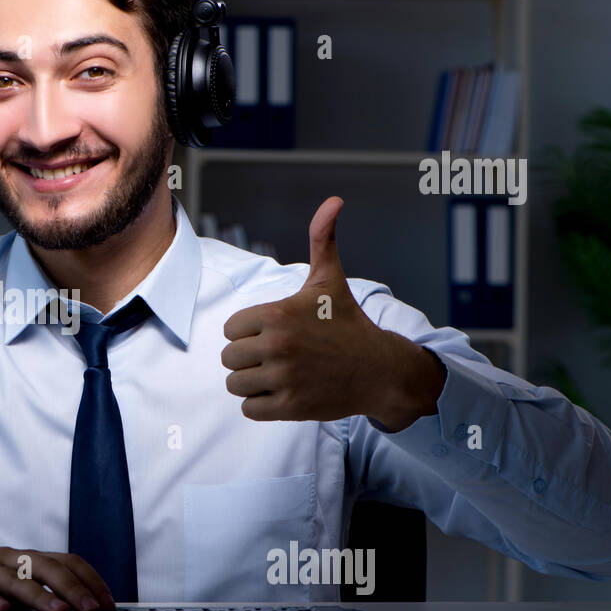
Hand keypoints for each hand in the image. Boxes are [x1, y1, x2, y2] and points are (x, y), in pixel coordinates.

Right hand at [0, 547, 116, 610]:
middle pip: (45, 566)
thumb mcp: (7, 584)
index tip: (108, 602)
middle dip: (73, 588)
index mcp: (23, 558)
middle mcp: (6, 558)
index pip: (64, 561)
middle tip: (92, 609)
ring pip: (14, 578)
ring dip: (38, 596)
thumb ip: (36, 592)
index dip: (89, 580)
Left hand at [221, 196, 395, 421]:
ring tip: (280, 375)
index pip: (231, 329)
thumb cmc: (347, 324)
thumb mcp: (329, 281)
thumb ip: (322, 240)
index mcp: (276, 314)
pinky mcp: (289, 406)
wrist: (380, 370)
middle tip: (278, 356)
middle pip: (230, 358)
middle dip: (249, 359)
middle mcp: (276, 346)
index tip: (276, 333)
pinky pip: (249, 409)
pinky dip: (261, 405)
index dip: (250, 332)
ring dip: (253, 383)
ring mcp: (283, 378)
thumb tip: (333, 200)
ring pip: (236, 384)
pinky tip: (283, 393)